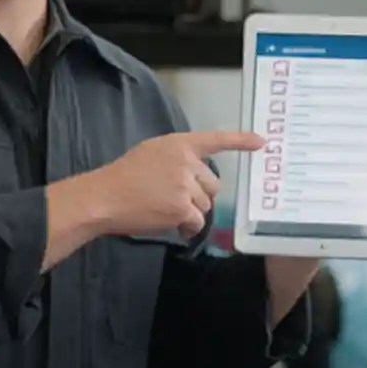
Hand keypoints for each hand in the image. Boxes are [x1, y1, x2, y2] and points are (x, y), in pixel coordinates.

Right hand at [92, 131, 264, 237]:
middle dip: (200, 196)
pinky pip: (197, 222)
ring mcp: (185, 185)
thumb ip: (176, 160)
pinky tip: (170, 224)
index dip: (240, 141)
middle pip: (213, 186)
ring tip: (165, 210)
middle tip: (175, 200)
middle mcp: (186, 162)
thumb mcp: (151, 154)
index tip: (262, 142)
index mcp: (179, 144)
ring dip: (191, 213)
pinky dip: (187, 228)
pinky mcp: (182, 208)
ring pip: (205, 206)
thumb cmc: (123, 177)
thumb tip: (195, 179)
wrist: (104, 197)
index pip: (215, 139)